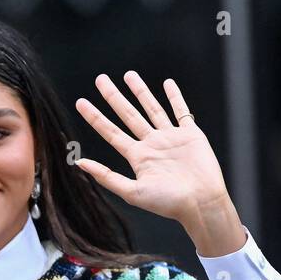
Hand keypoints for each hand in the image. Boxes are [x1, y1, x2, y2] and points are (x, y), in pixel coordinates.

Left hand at [74, 73, 244, 255]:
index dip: (95, 117)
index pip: (111, 132)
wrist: (201, 204)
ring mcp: (170, 138)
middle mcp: (151, 144)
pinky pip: (181, 111)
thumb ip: (106, 176)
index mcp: (138, 157)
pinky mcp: (190, 134)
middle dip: (113, 97)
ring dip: (140, 92)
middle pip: (128, 114)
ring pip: (152, 108)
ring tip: (129, 75)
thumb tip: (79, 163)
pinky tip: (168, 84)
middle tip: (100, 79)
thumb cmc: (168, 203)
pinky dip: (175, 97)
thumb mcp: (132, 192)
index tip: (81, 102)